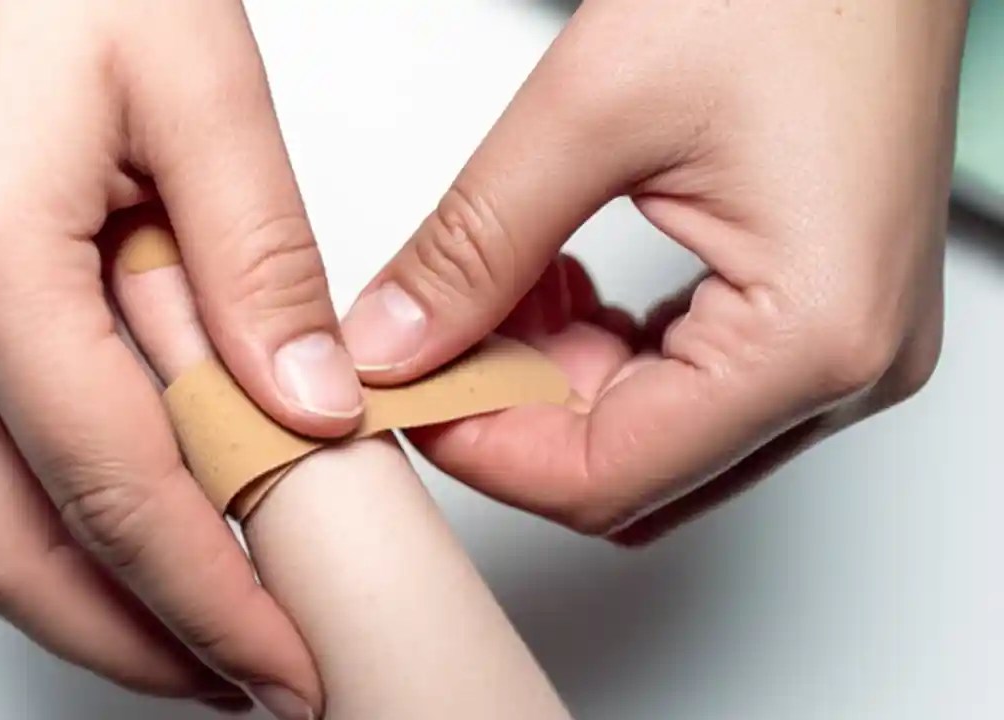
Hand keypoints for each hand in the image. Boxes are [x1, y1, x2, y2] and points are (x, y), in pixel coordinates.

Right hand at [0, 1, 357, 715]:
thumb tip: (304, 405)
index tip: (280, 655)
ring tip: (185, 630)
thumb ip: (260, 260)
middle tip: (233, 680)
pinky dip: (43, 512)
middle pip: (11, 547)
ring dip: (80, 594)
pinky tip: (117, 521)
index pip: (115, 488)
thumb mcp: (200, 85)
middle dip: (130, 640)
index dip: (207, 594)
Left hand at [340, 0, 966, 541]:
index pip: (606, 475)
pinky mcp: (813, 313)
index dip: (480, 447)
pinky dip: (596, 348)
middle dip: (509, 410)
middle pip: (626, 468)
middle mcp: (846, 366)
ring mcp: (838, 348)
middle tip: (427, 339)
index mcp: (812, 336)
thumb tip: (395, 340)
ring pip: (646, 432)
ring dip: (548, 376)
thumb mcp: (595, 107)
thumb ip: (478, 241)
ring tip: (491, 286)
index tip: (402, 394)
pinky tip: (550, 280)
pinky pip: (681, 381)